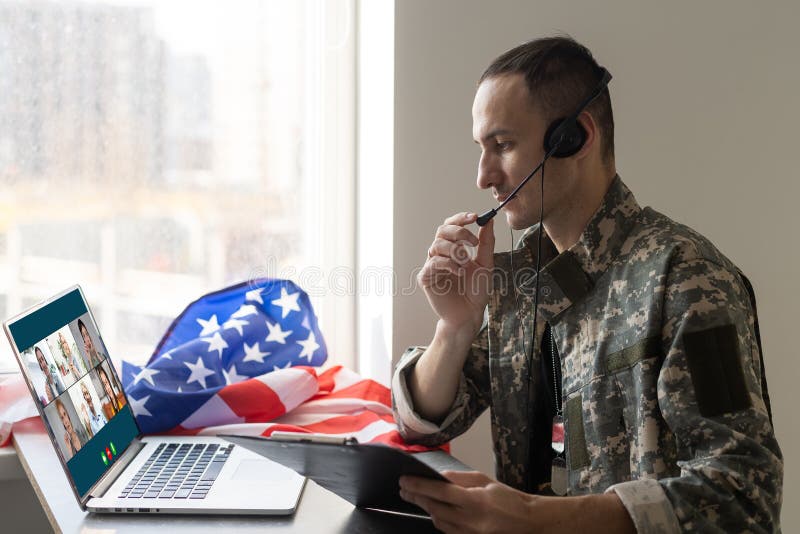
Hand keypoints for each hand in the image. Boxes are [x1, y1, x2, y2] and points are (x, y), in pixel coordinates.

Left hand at [399, 471, 533, 533]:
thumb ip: (461, 479)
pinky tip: (435, 512)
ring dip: (426, 509)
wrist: (528, 522)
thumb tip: (439, 476)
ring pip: (439, 522)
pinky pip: (448, 531)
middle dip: (417, 497)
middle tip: (404, 490)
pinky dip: (439, 520)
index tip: (405, 480)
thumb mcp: (486, 481)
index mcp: (476, 500)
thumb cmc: (509, 499)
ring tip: (416, 498)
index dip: (419, 485)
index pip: (440, 491)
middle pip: (435, 508)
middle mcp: (471, 520)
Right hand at [417, 213, 494, 334]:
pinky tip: (459, 272)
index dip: (460, 219)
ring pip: (437, 245)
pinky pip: (434, 262)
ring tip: (466, 264)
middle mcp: (440, 254)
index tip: (474, 217)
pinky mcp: (425, 277)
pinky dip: (449, 264)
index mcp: (453, 248)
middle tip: (473, 242)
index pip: (451, 226)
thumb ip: (486, 242)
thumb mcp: (486, 263)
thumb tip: (488, 220)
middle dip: (459, 232)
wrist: (470, 313)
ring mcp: (432, 265)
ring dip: (456, 251)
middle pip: (442, 231)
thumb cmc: (476, 290)